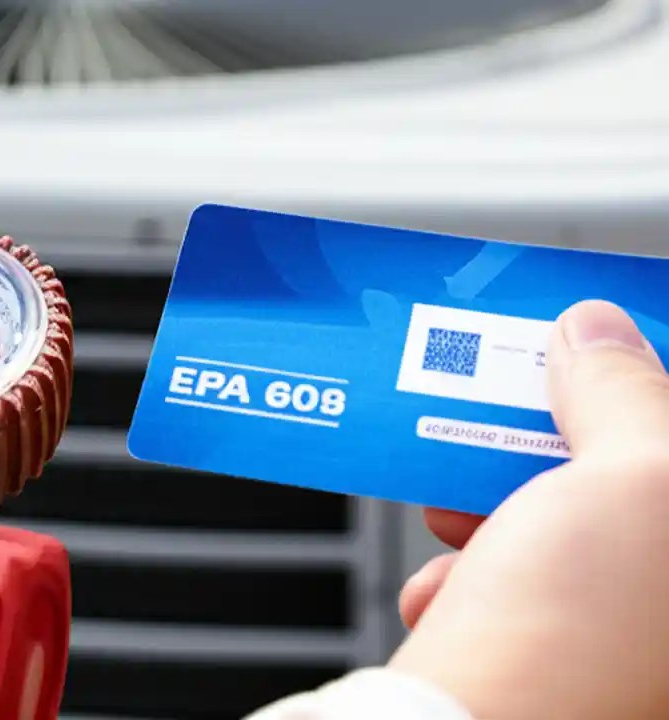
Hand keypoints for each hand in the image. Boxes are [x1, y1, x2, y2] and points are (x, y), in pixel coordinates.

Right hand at [389, 300, 668, 718]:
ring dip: (501, 514)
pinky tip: (452, 589)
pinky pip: (527, 591)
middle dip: (561, 450)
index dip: (652, 385)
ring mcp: (632, 649)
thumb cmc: (571, 649)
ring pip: (574, 537)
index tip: (604, 350)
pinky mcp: (566, 668)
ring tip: (457, 514)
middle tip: (512, 420)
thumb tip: (598, 333)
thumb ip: (627, 390)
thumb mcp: (631, 479)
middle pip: (637, 490)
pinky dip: (477, 577)